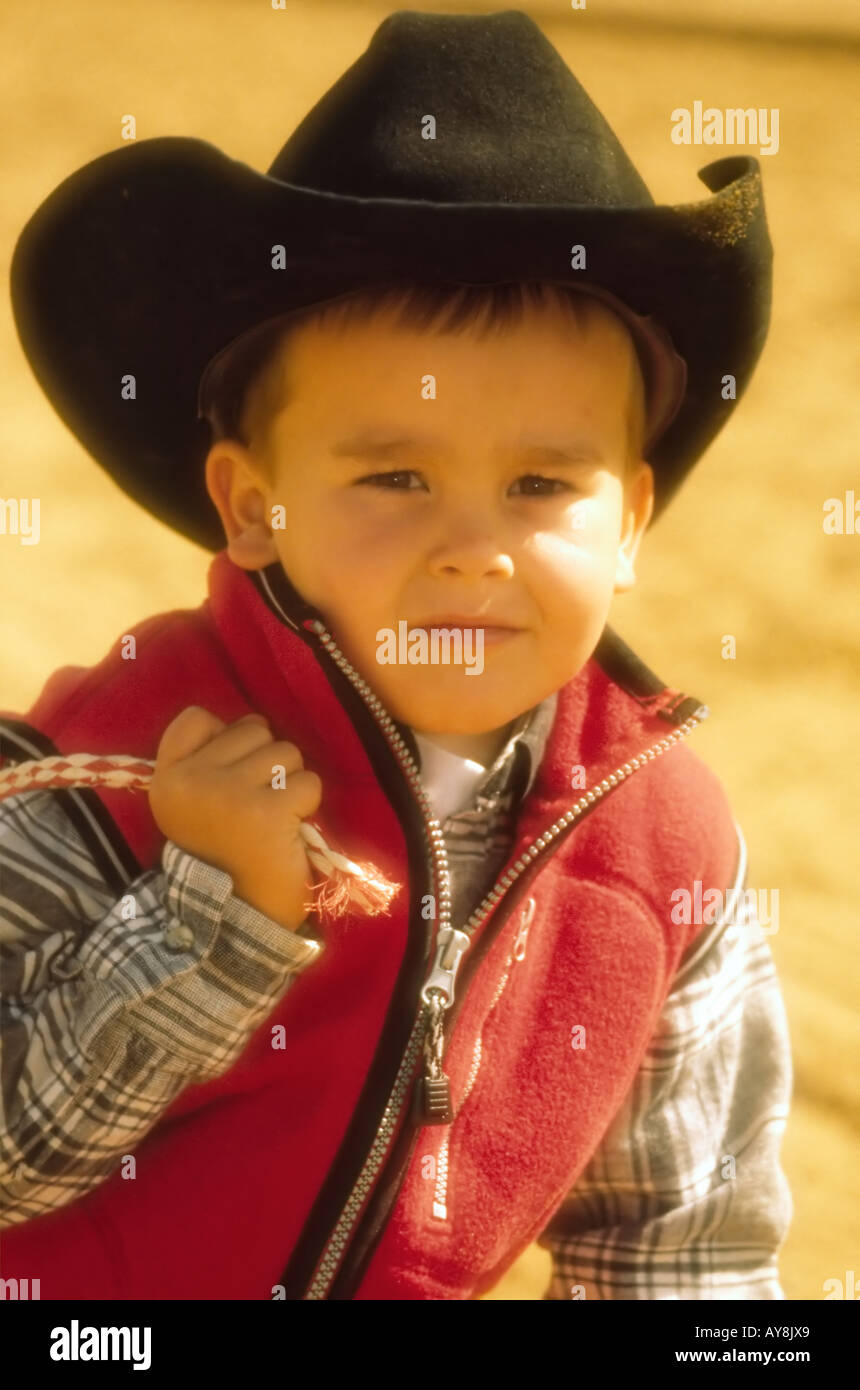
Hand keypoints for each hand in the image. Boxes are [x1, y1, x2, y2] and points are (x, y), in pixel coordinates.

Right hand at [149, 706, 322, 930]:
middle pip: (253, 729)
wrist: (237, 917)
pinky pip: (308, 782)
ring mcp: (228, 794)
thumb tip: (256, 723)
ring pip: (285, 752)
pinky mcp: (267, 811)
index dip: (225, 736)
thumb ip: (209, 761)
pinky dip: (308, 805)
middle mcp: (192, 781)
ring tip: (273, 818)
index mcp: (167, 778)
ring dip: (291, 783)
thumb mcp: (192, 807)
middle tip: (256, 805)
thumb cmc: (223, 856)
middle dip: (267, 762)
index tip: (230, 774)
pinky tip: (288, 830)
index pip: (196, 718)